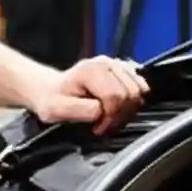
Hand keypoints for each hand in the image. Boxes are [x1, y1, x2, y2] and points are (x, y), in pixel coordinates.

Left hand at [29, 56, 149, 134]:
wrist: (50, 90)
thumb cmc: (53, 100)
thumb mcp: (58, 109)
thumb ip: (83, 110)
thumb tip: (103, 111)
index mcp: (90, 70)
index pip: (116, 96)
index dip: (110, 117)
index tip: (98, 127)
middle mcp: (106, 63)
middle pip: (131, 93)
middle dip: (120, 114)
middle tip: (104, 124)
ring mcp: (116, 64)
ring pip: (139, 90)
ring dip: (128, 109)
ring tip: (110, 116)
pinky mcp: (123, 69)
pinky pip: (141, 87)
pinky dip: (133, 101)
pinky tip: (116, 107)